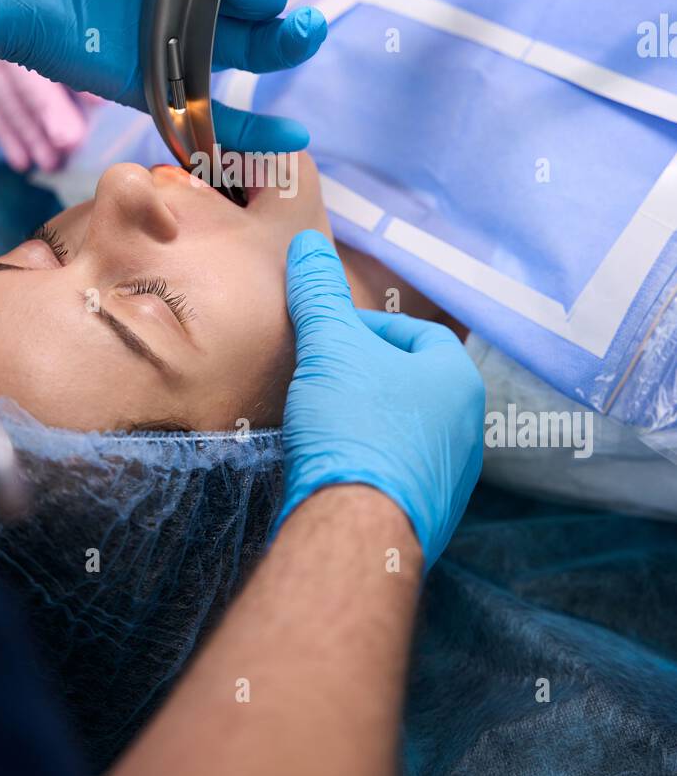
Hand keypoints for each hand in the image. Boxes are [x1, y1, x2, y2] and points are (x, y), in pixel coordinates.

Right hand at [277, 230, 483, 569]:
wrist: (357, 530)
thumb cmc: (354, 425)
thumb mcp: (329, 346)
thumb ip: (319, 295)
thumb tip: (306, 244)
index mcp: (459, 381)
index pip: (416, 333)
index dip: (366, 329)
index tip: (326, 340)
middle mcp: (469, 429)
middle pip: (410, 383)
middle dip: (364, 377)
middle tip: (320, 378)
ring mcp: (452, 479)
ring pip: (405, 432)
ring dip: (367, 421)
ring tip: (322, 423)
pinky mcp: (428, 518)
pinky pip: (397, 476)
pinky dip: (367, 464)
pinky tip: (332, 467)